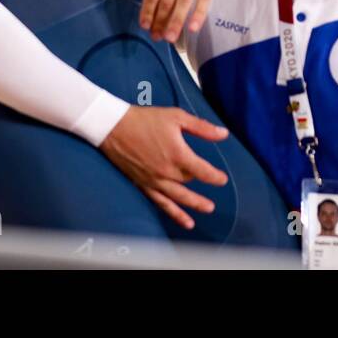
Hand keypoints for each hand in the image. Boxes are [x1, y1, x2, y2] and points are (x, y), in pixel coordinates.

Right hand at [99, 106, 230, 228]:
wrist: (113, 127)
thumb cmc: (145, 119)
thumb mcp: (177, 117)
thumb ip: (202, 128)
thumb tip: (224, 134)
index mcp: (177, 154)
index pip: (202, 171)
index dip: (215, 177)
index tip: (222, 179)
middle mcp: (166, 171)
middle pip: (189, 181)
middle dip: (202, 182)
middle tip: (217, 184)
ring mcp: (153, 180)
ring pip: (178, 197)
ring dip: (194, 204)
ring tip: (208, 209)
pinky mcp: (142, 184)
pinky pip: (161, 203)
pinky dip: (173, 213)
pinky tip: (184, 221)